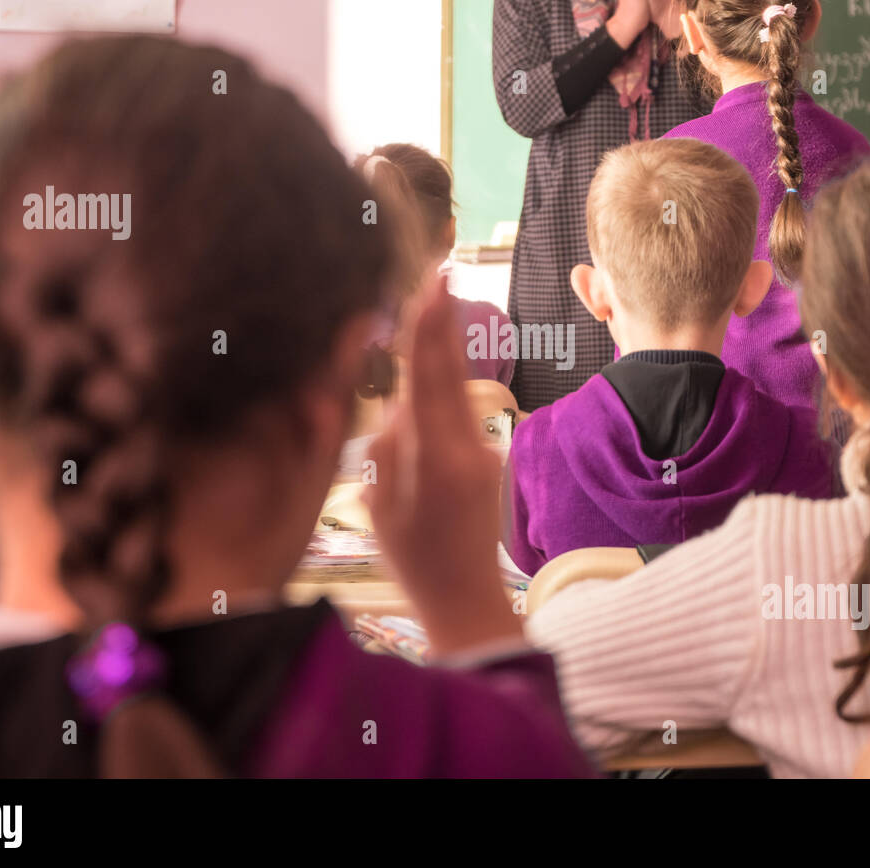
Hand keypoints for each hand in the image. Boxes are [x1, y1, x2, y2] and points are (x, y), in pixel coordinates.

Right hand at [364, 277, 521, 655]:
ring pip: (451, 394)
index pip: (428, 376)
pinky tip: (424, 414)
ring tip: (429, 315)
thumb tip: (400, 403)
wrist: (466, 600)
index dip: (430, 325)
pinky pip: (455, 420)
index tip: (436, 281)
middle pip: (450, 370)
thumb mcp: (380, 504)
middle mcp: (464, 446)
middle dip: (444, 319)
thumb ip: (389, 446)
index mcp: (433, 456)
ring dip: (436, 363)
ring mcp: (482, 451)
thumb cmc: (410, 558)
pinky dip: (436, 407)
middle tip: (443, 269)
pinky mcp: (489, 459)